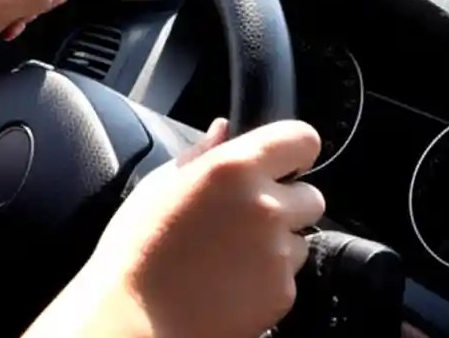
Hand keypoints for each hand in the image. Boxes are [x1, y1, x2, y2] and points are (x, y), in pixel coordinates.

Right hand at [26, 118, 324, 337]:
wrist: (139, 319)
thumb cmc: (137, 251)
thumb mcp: (157, 188)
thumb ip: (200, 155)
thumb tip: (223, 130)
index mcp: (233, 169)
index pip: (301, 138)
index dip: (294, 150)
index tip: (283, 162)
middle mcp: (265, 206)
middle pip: (311, 195)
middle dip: (286, 203)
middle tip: (245, 217)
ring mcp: (278, 253)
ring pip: (301, 238)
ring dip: (278, 242)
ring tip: (229, 254)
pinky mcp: (284, 293)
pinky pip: (289, 275)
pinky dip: (268, 277)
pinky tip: (229, 281)